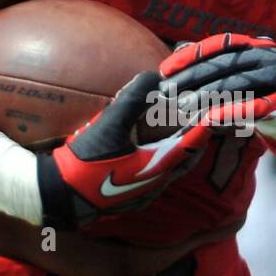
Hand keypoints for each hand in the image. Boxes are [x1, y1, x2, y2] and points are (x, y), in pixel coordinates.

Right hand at [37, 70, 210, 229]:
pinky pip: (157, 177)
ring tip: (180, 130)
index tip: (216, 111)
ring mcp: (145, 194)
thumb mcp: (108, 125)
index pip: (192, 143)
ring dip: (179, 149)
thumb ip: (132, 99)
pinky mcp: (132, 198)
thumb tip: (153, 77)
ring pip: (173, 169)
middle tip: (200, 118)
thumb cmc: (86, 162)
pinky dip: (162, 159)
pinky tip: (151, 150)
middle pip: (187, 159)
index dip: (205, 126)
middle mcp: (156, 183)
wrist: (60, 196)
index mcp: (156, 166)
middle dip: (195, 138)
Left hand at [159, 33, 275, 166]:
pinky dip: (229, 112)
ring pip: (236, 84)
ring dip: (206, 96)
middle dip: (192, 78)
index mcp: (259, 47)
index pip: (220, 44)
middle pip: (225, 64)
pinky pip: (253, 106)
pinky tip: (208, 119)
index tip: (165, 71)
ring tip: (182, 107)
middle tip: (167, 92)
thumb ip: (219, 69)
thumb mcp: (245, 82)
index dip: (191, 56)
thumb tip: (180, 51)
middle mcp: (271, 57)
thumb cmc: (268, 103)